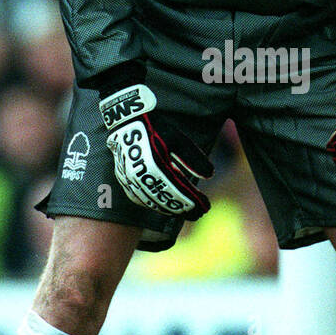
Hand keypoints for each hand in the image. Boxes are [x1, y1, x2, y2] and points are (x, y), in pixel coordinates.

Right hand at [99, 82, 212, 218]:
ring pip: (153, 202)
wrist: (126, 120)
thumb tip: (211, 175)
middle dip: (184, 209)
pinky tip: (162, 205)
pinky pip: (140, 198)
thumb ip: (194, 159)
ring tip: (184, 212)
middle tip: (199, 214)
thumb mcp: (179, 140)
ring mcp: (131, 180)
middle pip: (167, 200)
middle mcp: (142, 178)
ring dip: (169, 208)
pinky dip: (154, 204)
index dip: (194, 202)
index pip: (180, 192)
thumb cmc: (156, 128)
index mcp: (157, 168)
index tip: (206, 207)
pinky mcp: (124, 179)